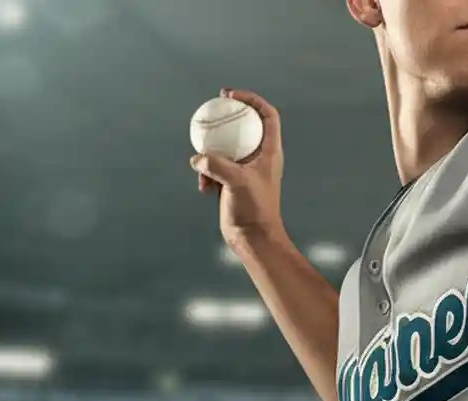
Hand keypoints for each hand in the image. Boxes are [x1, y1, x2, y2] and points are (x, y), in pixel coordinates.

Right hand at [190, 88, 284, 250]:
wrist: (252, 238)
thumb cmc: (253, 210)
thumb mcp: (236, 182)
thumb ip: (216, 164)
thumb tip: (197, 158)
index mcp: (270, 152)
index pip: (268, 115)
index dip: (252, 99)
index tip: (231, 95)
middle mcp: (260, 157)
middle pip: (246, 125)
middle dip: (229, 114)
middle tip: (213, 105)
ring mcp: (245, 168)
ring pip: (226, 146)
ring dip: (211, 152)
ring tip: (203, 164)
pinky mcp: (232, 181)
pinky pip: (216, 166)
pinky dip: (207, 173)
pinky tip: (204, 188)